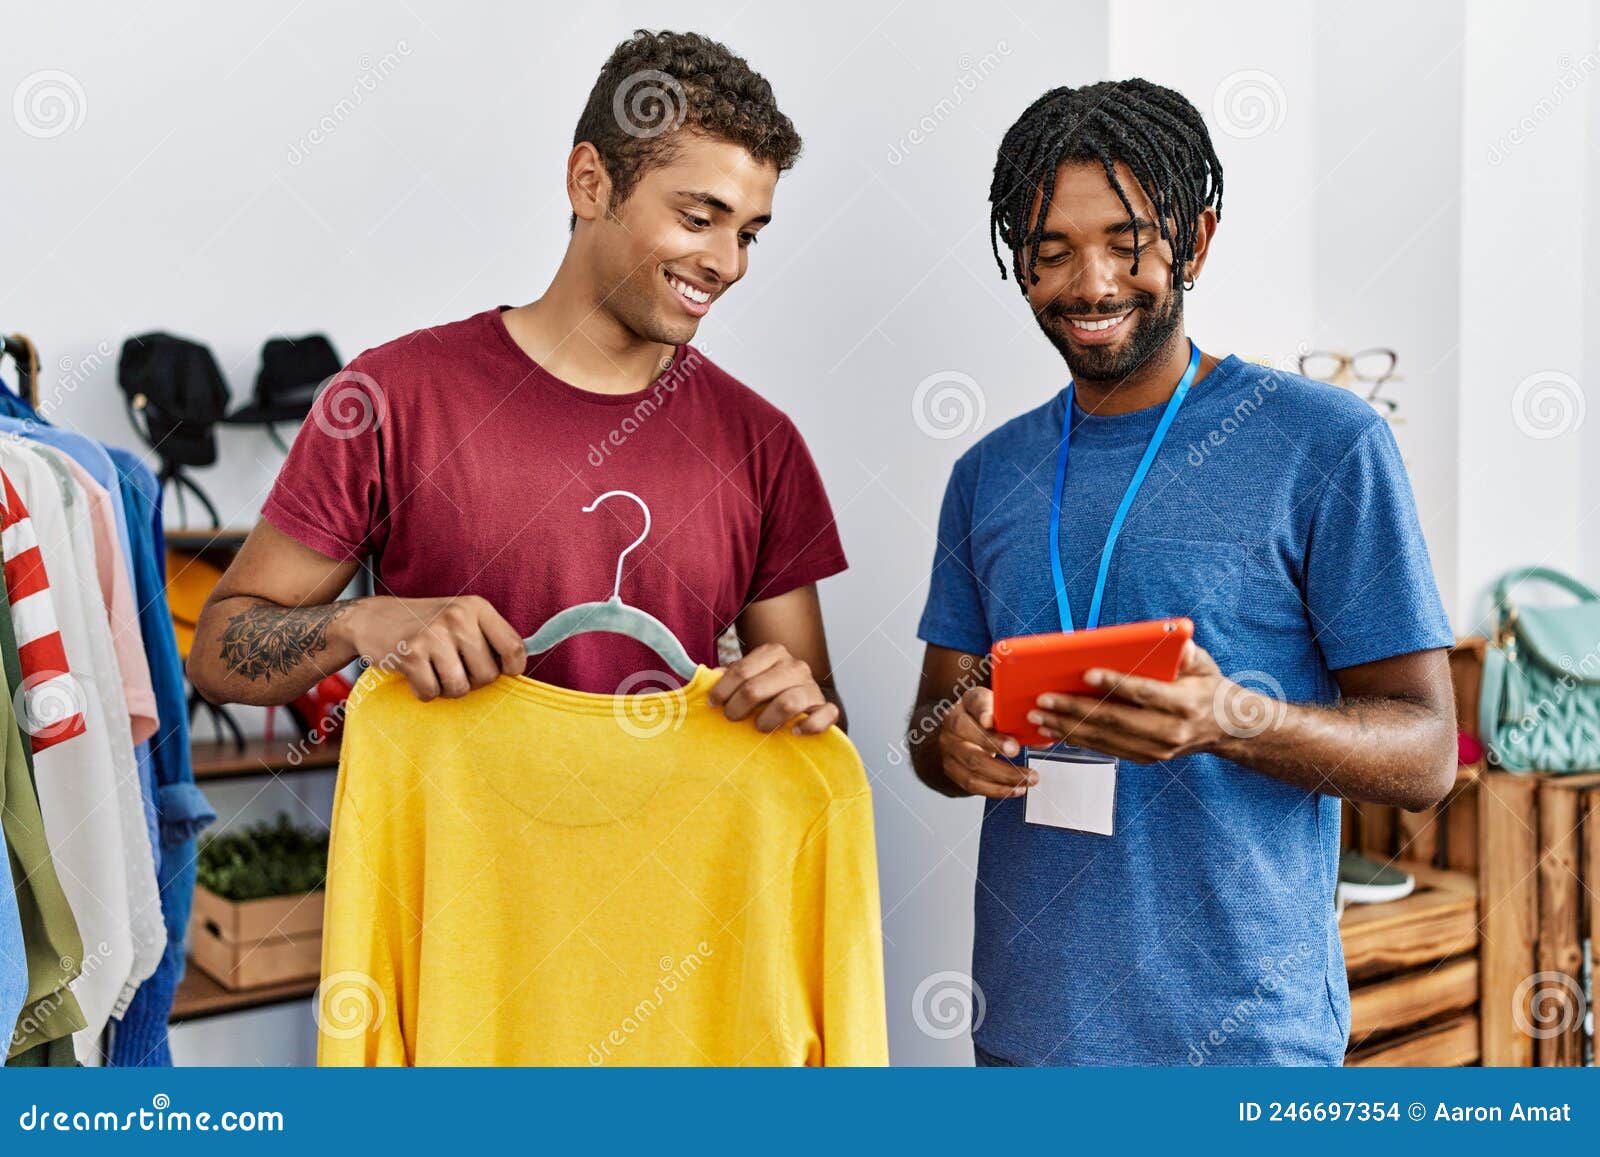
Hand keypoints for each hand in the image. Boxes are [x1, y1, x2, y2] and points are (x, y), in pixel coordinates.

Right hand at [338, 595, 525, 700]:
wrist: (372, 618)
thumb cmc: (426, 624)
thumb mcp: (461, 618)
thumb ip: (489, 638)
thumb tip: (519, 667)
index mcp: (476, 607)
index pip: (514, 647)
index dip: (513, 669)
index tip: (503, 673)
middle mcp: (458, 617)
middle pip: (488, 675)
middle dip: (472, 681)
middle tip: (454, 669)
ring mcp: (433, 635)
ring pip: (460, 688)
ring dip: (447, 688)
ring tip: (435, 671)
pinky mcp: (411, 655)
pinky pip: (432, 693)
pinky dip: (424, 691)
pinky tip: (416, 674)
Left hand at [707, 643, 838, 734]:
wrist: (804, 702)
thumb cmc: (768, 691)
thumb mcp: (749, 678)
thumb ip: (730, 676)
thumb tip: (708, 678)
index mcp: (773, 653)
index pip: (740, 671)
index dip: (721, 690)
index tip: (712, 704)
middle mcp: (795, 666)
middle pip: (757, 688)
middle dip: (737, 707)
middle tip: (731, 718)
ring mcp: (812, 687)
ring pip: (789, 702)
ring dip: (767, 719)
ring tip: (759, 727)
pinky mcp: (826, 707)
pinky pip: (824, 715)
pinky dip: (808, 726)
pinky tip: (793, 731)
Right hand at [935, 686, 1035, 799]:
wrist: (961, 739)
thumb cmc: (987, 723)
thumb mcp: (1000, 714)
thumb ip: (1020, 723)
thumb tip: (1043, 739)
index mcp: (969, 703)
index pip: (974, 701)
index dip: (982, 710)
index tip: (990, 720)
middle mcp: (954, 723)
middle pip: (968, 733)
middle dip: (994, 744)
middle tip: (1017, 751)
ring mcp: (950, 748)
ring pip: (973, 763)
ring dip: (1003, 774)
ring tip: (1027, 779)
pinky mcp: (952, 770)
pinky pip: (973, 783)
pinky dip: (997, 789)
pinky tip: (1016, 789)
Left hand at [1025, 639, 1254, 762]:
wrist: (1226, 728)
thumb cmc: (1207, 687)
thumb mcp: (1204, 663)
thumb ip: (1187, 652)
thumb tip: (1173, 640)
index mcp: (1184, 704)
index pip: (1143, 693)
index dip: (1114, 683)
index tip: (1085, 673)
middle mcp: (1170, 731)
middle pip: (1115, 719)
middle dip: (1074, 709)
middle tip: (1043, 699)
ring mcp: (1157, 749)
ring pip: (1105, 738)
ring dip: (1067, 727)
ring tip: (1039, 715)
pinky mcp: (1146, 759)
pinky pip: (1106, 749)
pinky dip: (1078, 739)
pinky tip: (1055, 729)